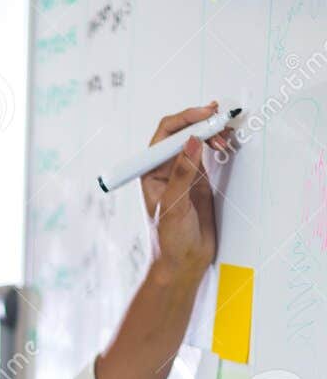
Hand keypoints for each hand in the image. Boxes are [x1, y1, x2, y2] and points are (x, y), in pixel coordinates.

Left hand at [140, 102, 232, 283]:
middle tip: (223, 122)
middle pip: (183, 133)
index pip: (165, 135)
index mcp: (151, 172)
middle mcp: (166, 169)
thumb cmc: (168, 241)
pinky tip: (227, 142)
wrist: (183, 262)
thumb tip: (191, 142)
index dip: (185, 120)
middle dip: (202, 123)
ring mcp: (184, 173)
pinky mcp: (200, 180)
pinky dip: (219, 144)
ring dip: (213, 133)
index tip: (206, 116)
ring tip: (226, 136)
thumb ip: (182, 174)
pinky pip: (209, 154)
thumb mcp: (173, 206)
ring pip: (198, 141)